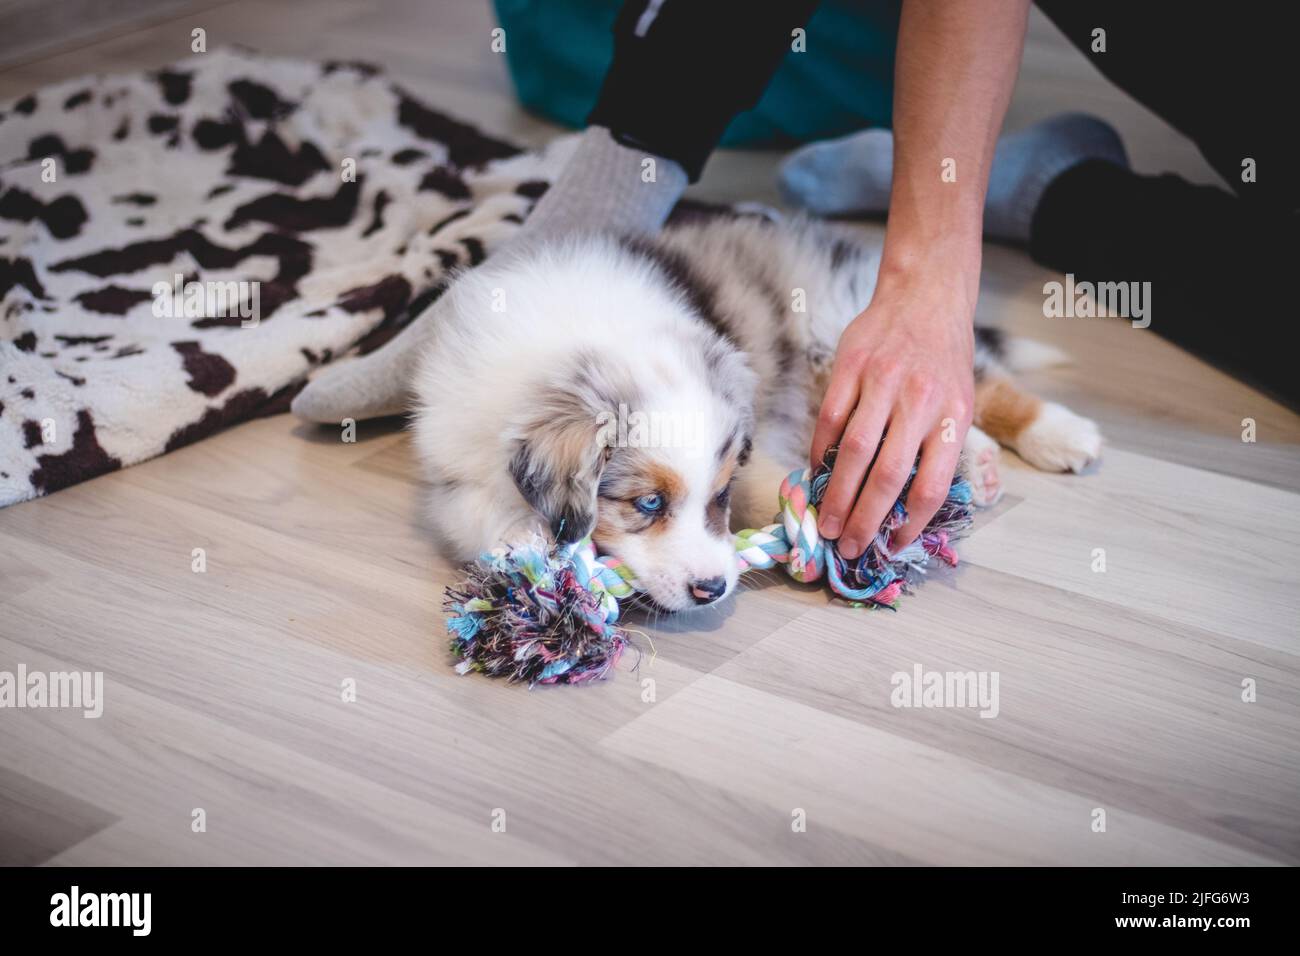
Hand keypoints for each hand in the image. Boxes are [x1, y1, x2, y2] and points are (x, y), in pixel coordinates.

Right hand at [811, 262, 974, 558]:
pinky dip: (821, 452)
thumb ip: (935, 447)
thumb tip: (904, 504)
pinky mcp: (851, 367)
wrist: (926, 295)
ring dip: (837, 494)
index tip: (891, 545)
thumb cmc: (943, 360)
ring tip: (826, 523)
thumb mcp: (958, 402)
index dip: (910, 522)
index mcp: (952, 418)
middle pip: (887, 474)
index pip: (931, 484)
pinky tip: (817, 474)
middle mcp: (920, 402)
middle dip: (865, 518)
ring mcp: (883, 383)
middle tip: (847, 547)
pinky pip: (831, 419)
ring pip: (854, 451)